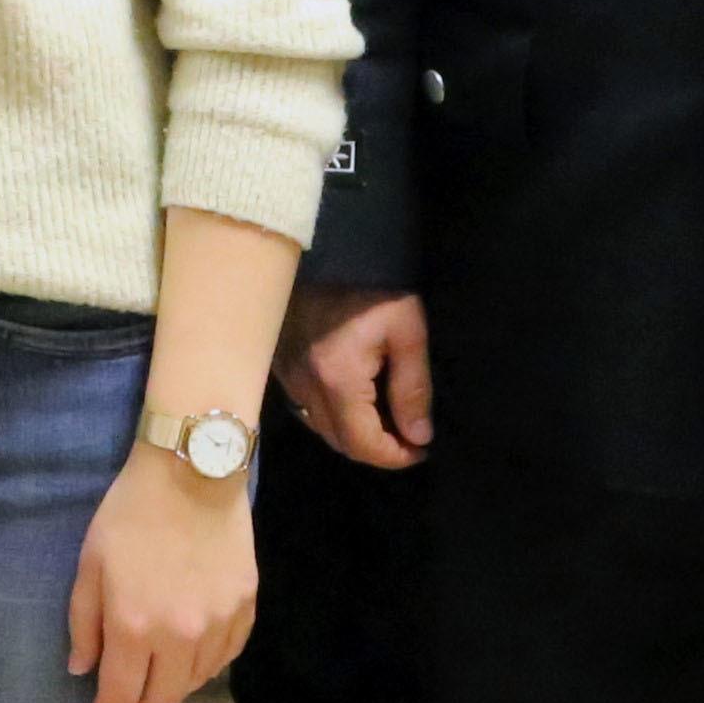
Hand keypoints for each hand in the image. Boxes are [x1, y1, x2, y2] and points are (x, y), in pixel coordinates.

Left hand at [70, 451, 258, 702]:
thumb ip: (84, 624)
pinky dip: (205, 670)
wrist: (192, 471)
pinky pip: (226, 657)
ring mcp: (219, 623)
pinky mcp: (245, 607)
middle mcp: (180, 636)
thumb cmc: (130, 514)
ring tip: (155, 691)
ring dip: (172, 693)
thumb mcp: (90, 565)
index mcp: (134, 626)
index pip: (119, 695)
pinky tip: (191, 666)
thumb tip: (82, 670)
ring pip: (196, 682)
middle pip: (162, 699)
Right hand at [274, 286, 433, 469]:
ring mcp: (288, 378)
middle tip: (408, 437)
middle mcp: (305, 387)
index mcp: (337, 380)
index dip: (395, 457)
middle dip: (377, 449)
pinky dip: (334, 417)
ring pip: (321, 429)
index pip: (363, 444)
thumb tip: (419, 436)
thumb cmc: (373, 286)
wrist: (328, 246)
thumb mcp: (406, 331)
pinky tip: (356, 401)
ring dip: (354, 435)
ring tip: (386, 420)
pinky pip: (306, 409)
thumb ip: (413, 388)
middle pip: (340, 443)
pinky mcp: (282, 366)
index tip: (422, 449)